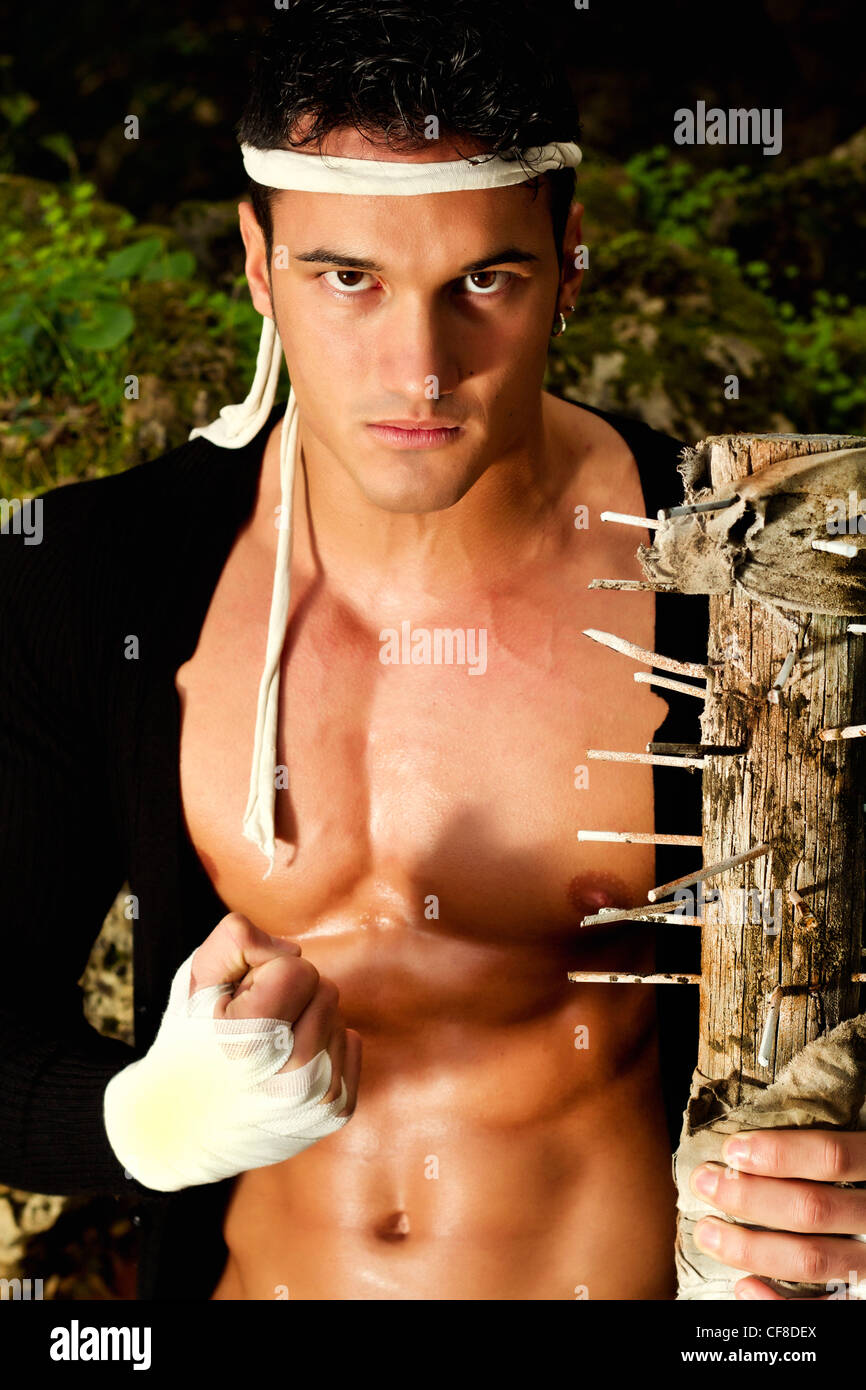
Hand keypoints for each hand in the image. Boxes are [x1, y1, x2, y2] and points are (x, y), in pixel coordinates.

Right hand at [191, 912, 360, 1109]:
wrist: (183, 1131)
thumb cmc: (191, 1043)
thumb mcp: (196, 981)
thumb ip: (236, 940)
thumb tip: (294, 952)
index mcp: (251, 1044)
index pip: (297, 969)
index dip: (263, 978)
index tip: (239, 1008)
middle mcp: (292, 1079)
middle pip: (325, 989)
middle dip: (291, 998)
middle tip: (253, 1031)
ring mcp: (318, 1101)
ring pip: (337, 1015)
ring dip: (306, 1022)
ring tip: (268, 1052)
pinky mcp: (336, 1114)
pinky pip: (351, 1043)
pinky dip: (323, 1046)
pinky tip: (288, 1069)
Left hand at [690, 1128, 865, 1299]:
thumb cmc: (855, 1180)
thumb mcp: (854, 1151)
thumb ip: (823, 1148)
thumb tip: (746, 1143)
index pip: (832, 1157)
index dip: (780, 1153)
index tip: (731, 1150)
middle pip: (813, 1208)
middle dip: (750, 1196)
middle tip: (703, 1182)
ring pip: (814, 1258)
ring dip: (751, 1247)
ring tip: (708, 1232)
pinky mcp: (862, 1291)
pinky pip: (828, 1307)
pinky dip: (781, 1301)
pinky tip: (744, 1286)